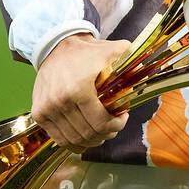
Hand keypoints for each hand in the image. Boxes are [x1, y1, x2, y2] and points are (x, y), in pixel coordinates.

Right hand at [32, 34, 131, 150]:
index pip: (101, 123)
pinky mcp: (39, 114)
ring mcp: (46, 109)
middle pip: (88, 134)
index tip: (123, 117)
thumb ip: (132, 60)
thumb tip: (149, 69)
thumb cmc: (88, 52)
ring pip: (74, 140)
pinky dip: (74, 142)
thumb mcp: (114, 50)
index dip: (117, 126)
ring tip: (100, 131)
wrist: (56, 46)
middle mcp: (59, 101)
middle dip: (106, 133)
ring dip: (91, 140)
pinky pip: (59, 138)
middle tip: (114, 125)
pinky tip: (85, 135)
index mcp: (78, 89)